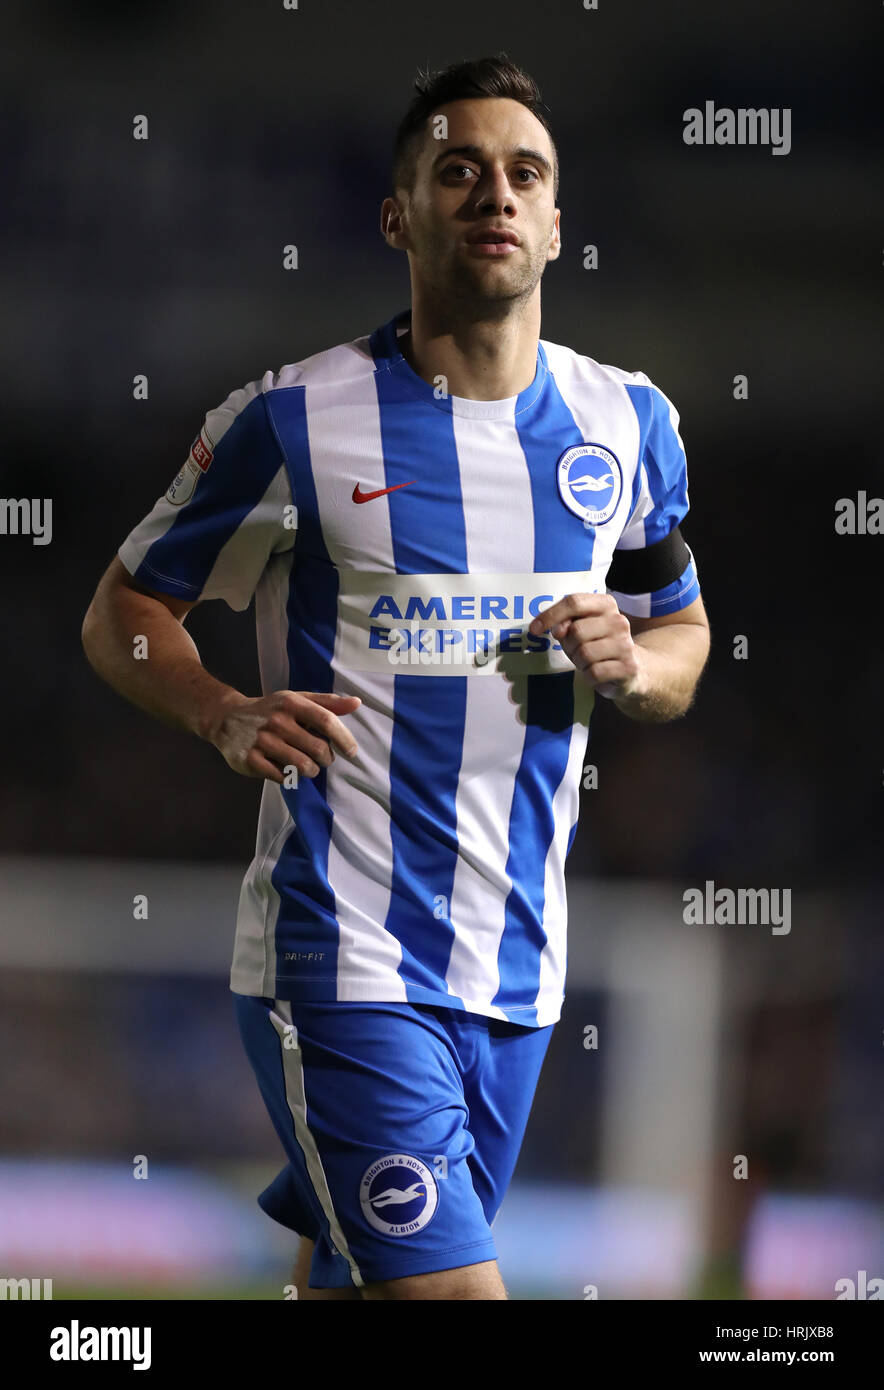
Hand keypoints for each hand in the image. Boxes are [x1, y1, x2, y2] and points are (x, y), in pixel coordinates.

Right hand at [206, 689, 360, 781]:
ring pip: (302, 766)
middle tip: (323, 759)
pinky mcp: (250, 760)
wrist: (227, 718)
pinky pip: (283, 777)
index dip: (344, 738)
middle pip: (317, 749)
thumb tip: (357, 703)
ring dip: (311, 771)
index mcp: (291, 703)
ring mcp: (262, 741)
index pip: (326, 721)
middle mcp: (277, 721)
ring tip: (308, 767)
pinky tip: (287, 770)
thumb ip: (327, 703)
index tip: (351, 751)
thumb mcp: (296, 699)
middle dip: (326, 759)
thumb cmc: (271, 710)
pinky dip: (290, 777)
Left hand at [528, 592, 646, 698]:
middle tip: (578, 651)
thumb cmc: (598, 645)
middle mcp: (619, 621)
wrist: (632, 669)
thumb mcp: (579, 629)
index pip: (574, 602)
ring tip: (589, 662)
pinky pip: (593, 673)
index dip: (550, 615)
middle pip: (576, 631)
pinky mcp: (628, 667)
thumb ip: (565, 623)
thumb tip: (558, 629)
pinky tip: (598, 673)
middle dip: (569, 646)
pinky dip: (589, 677)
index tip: (534, 629)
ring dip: (579, 662)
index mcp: (606, 604)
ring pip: (584, 653)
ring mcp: (626, 644)